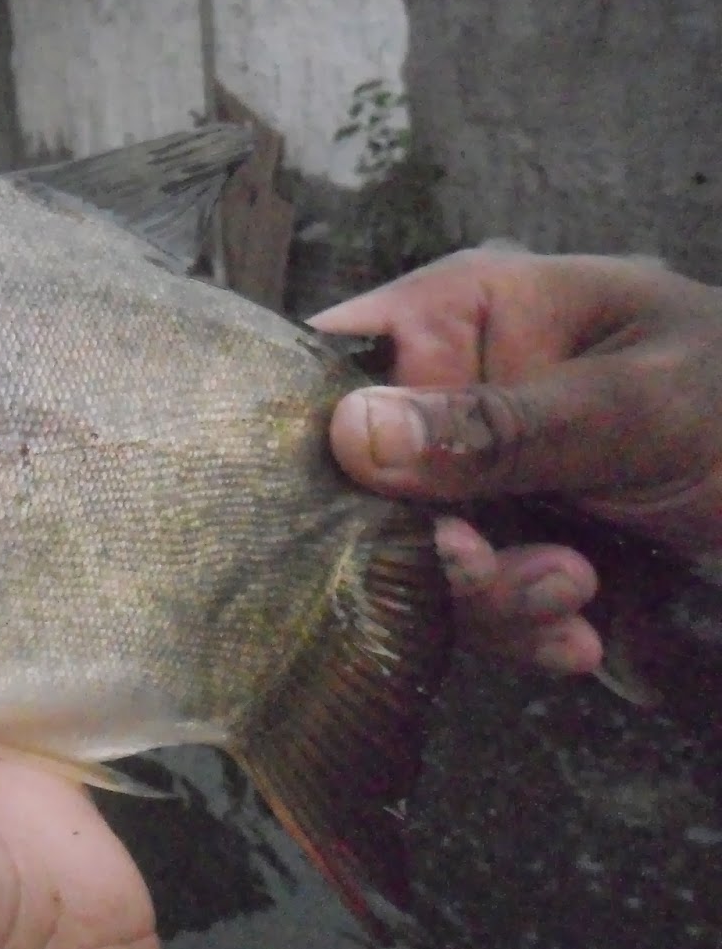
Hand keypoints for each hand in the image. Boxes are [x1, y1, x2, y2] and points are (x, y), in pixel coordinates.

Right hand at [315, 247, 721, 674]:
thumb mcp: (636, 409)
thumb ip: (498, 424)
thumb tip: (353, 432)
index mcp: (471, 313)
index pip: (336, 357)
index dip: (313, 430)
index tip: (343, 505)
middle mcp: (455, 392)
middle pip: (362, 479)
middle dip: (421, 541)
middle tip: (484, 568)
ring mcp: (478, 478)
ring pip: (411, 554)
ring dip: (485, 597)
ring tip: (577, 593)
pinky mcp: (507, 546)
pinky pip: (467, 601)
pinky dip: (518, 631)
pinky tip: (581, 635)